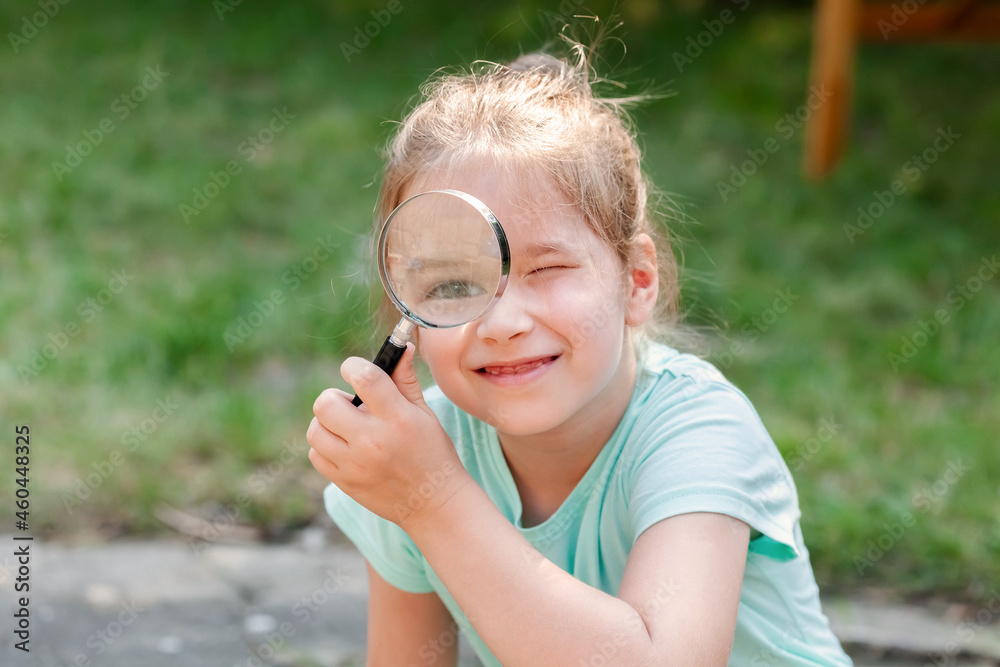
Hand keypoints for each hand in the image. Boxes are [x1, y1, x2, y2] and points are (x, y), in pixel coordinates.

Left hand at [307, 344, 470, 530]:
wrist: (433, 504)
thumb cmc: (433, 453)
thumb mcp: (424, 414)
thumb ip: (405, 380)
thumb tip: (401, 347)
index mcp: (397, 418)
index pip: (364, 377)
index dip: (352, 366)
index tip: (354, 370)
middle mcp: (373, 440)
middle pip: (326, 403)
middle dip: (334, 398)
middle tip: (350, 406)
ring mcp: (355, 464)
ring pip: (315, 429)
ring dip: (327, 423)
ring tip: (347, 428)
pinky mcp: (344, 482)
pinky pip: (315, 454)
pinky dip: (325, 447)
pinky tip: (345, 448)